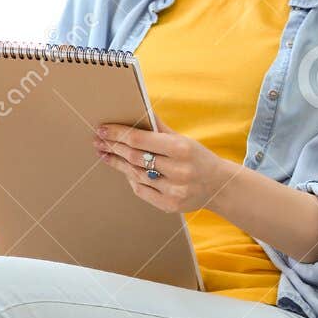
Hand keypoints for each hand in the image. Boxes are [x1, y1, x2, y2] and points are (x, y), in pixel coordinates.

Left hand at [93, 113, 229, 212]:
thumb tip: (138, 112)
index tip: (102, 129)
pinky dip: (132, 179)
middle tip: (98, 141)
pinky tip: (124, 170)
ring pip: (136, 175)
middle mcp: (178, 171)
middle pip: (134, 158)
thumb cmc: (197, 157)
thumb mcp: (183, 139)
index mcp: (180, 149)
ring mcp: (174, 190)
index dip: (118, 134)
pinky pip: (142, 191)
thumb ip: (159, 128)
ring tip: (106, 154)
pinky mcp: (170, 205)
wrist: (219, 185)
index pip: (140, 140)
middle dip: (113, 147)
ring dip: (118, 163)